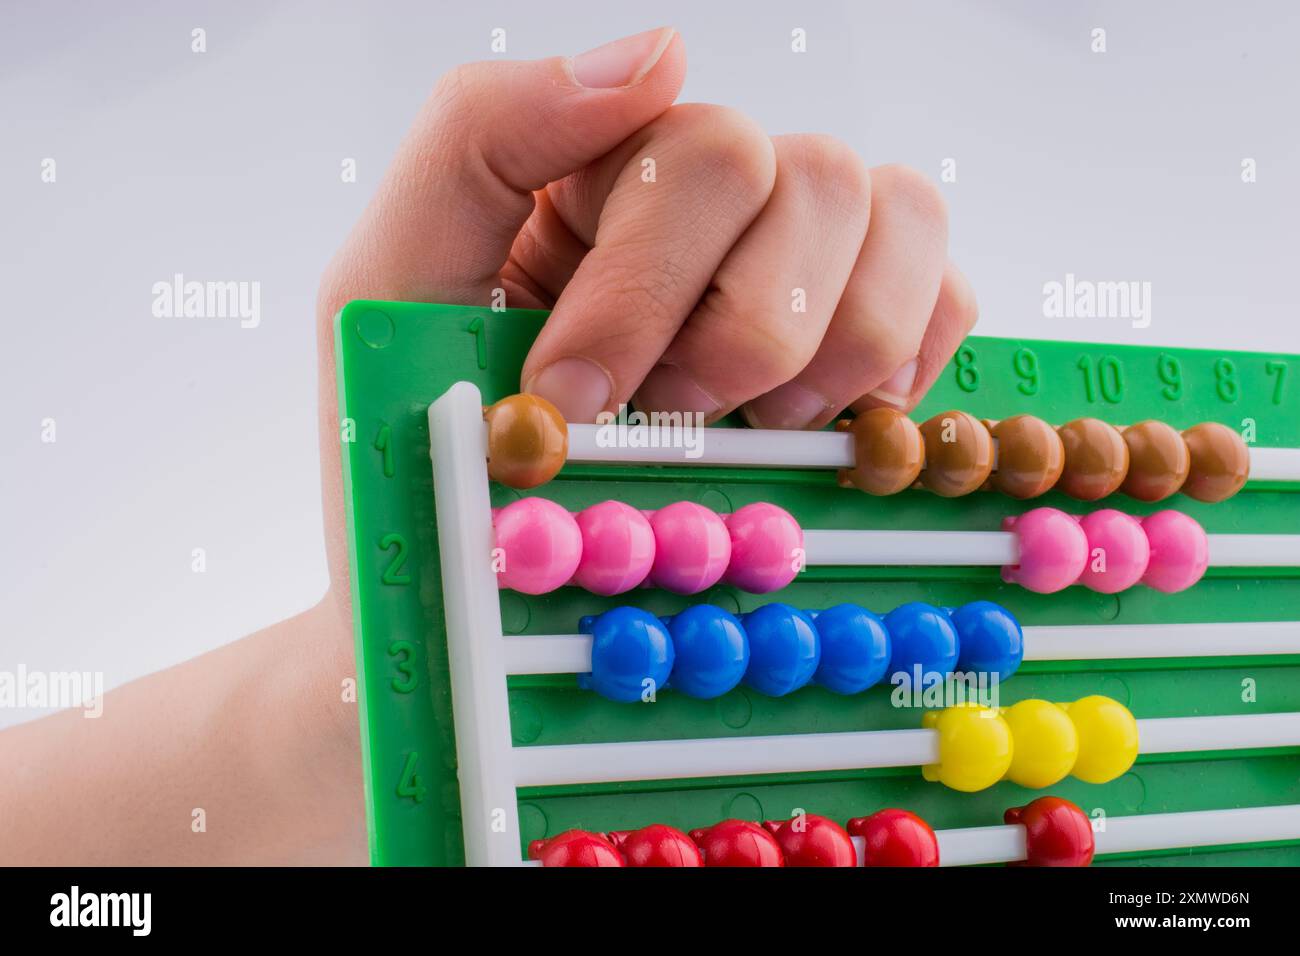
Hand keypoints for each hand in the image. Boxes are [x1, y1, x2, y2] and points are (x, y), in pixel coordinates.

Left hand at [317, 25, 975, 599]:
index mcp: (605, 165)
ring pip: (900, 220)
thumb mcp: (391, 275)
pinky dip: (909, 355)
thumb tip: (659, 52)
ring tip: (755, 427)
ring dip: (837, 343)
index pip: (699, 156)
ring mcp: (792, 259)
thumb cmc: (415, 428)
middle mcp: (711, 199)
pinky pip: (946, 295)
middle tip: (671, 420)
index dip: (648, 289)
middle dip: (746, 330)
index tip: (575, 399)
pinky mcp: (852, 335)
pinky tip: (832, 418)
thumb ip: (484, 133)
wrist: (465, 565)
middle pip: (817, 180)